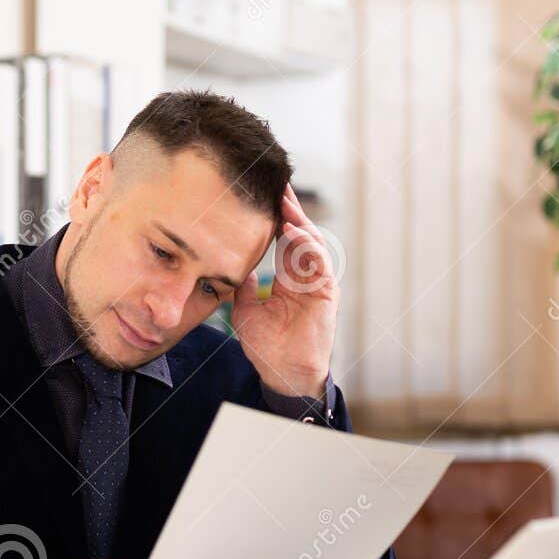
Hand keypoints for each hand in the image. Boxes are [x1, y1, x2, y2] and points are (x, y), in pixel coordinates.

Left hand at [232, 185, 337, 398]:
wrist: (284, 374)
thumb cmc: (267, 348)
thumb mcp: (245, 310)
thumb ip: (242, 286)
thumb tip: (231, 266)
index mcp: (290, 278)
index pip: (283, 240)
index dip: (275, 218)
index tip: (262, 196)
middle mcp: (306, 276)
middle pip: (299, 233)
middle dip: (288, 208)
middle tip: (276, 183)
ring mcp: (318, 282)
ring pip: (310, 241)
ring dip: (297, 219)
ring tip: (283, 199)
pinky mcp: (326, 291)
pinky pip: (318, 260)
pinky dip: (306, 242)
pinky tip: (292, 228)